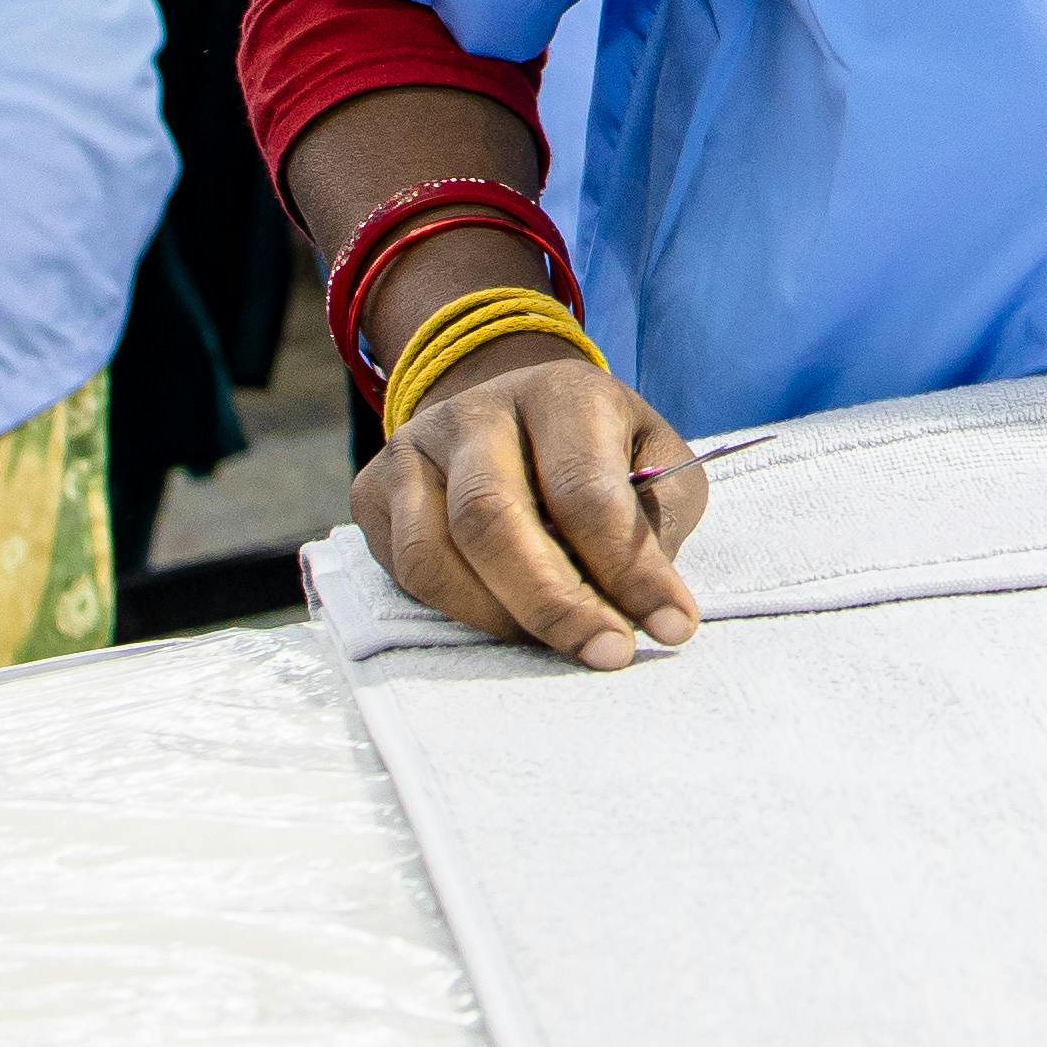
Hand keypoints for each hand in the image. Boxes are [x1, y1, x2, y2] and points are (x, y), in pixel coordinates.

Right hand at [356, 340, 710, 668]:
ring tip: (560, 645)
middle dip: (556, 605)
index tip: (672, 625)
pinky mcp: (374, 490)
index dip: (629, 567)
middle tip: (609, 653)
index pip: (585, 489)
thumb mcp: (653, 461)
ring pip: (435, 555)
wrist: (511, 413)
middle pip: (494, 521)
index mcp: (560, 392)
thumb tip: (641, 595)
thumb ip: (658, 518)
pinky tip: (509, 622)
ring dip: (502, 618)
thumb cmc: (597, 451)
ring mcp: (413, 448)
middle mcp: (476, 412)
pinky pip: (406, 571)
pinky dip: (460, 613)